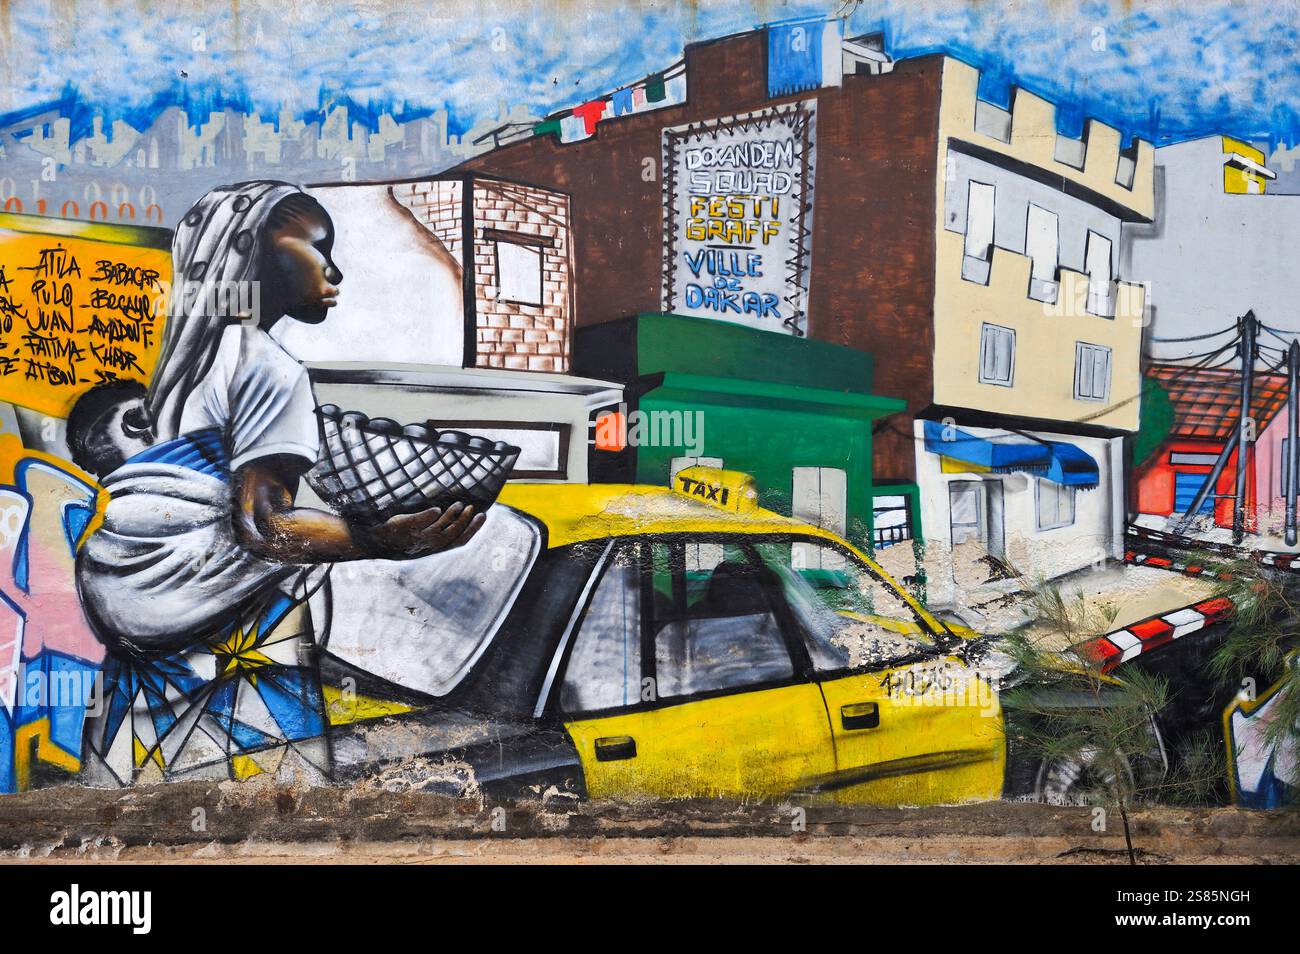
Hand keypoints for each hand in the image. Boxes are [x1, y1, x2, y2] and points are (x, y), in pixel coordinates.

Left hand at [361, 502, 485, 558]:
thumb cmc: (399, 536)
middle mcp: (426, 545)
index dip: (472, 529)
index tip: (483, 515)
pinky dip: (428, 517)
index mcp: (433, 547)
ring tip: (458, 504)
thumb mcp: (421, 535)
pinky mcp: (402, 528)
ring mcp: (414, 538)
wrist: (373, 540)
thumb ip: (437, 526)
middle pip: (451, 535)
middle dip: (464, 522)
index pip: (458, 541)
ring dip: (450, 518)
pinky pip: (417, 523)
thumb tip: (455, 511)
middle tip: (472, 508)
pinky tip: (437, 509)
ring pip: (437, 530)